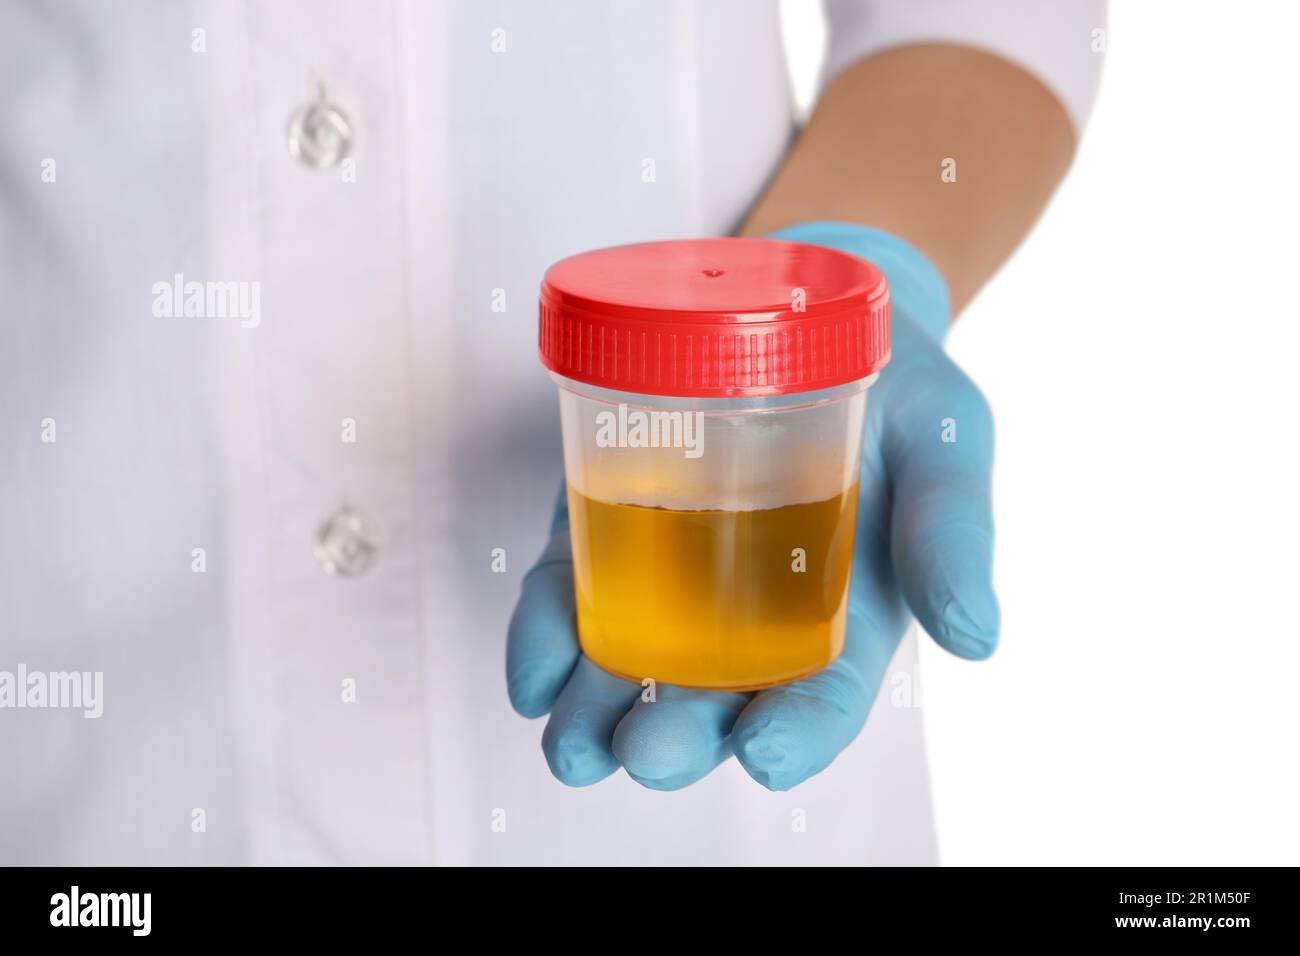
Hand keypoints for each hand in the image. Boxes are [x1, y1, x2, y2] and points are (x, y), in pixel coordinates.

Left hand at [506, 223, 998, 790]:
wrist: (817, 313)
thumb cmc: (898, 392)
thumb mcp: (945, 442)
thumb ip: (952, 531)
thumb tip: (976, 638)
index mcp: (847, 621)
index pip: (822, 699)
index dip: (796, 734)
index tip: (763, 750)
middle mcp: (757, 619)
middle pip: (714, 702)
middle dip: (676, 737)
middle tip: (646, 748)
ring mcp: (680, 580)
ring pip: (632, 669)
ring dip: (594, 714)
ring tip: (571, 743)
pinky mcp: (618, 528)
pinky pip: (574, 597)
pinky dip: (547, 640)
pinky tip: (531, 677)